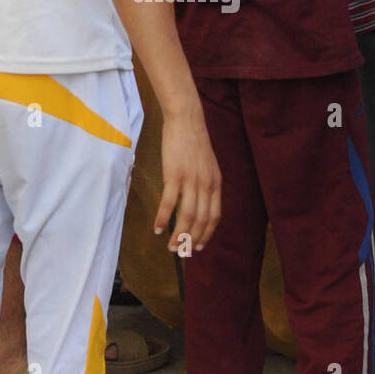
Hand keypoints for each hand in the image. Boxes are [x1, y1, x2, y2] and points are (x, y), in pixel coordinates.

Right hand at [155, 102, 221, 252]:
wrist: (186, 120)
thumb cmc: (194, 142)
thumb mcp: (208, 165)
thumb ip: (206, 184)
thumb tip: (200, 203)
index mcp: (216, 183)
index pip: (214, 216)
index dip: (207, 234)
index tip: (199, 246)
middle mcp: (206, 184)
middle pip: (201, 220)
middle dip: (191, 240)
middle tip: (182, 253)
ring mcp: (191, 180)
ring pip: (187, 216)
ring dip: (179, 235)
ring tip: (171, 246)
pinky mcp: (174, 174)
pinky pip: (169, 203)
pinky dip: (164, 218)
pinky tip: (157, 228)